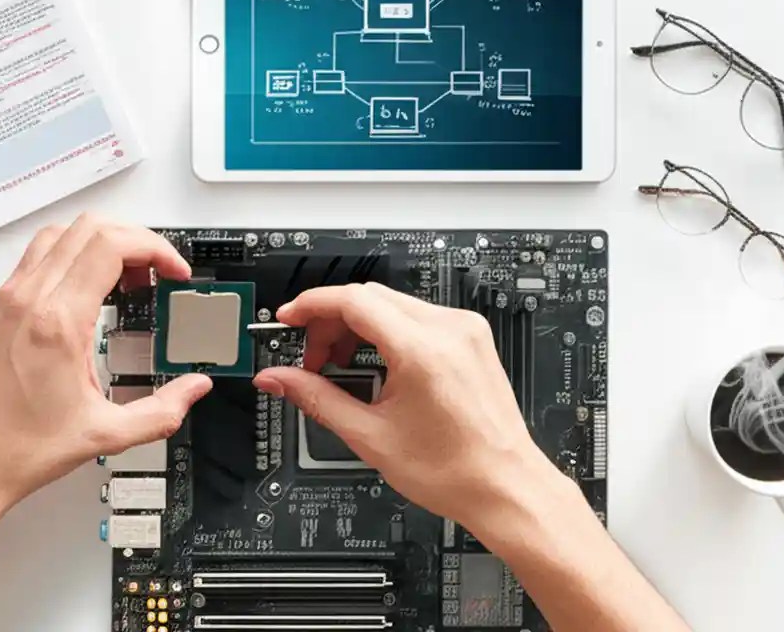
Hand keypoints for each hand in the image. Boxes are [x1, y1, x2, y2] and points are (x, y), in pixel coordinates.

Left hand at [0, 217, 211, 516]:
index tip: (172, 271)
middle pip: (89, 228)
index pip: (110, 245)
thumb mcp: (106, 434)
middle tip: (157, 272)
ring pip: (62, 233)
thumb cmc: (19, 448)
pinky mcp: (0, 306)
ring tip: (127, 277)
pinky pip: (41, 254)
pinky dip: (74, 255)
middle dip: (136, 240)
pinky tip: (91, 291)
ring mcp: (10, 298)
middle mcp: (28, 299)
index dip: (154, 248)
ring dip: (102, 242)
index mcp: (56, 322)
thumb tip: (193, 389)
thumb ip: (161, 411)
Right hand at [252, 283, 560, 527]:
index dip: (311, 306)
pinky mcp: (471, 339)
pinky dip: (386, 331)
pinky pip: (417, 317)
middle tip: (310, 357)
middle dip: (330, 321)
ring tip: (339, 364)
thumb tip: (279, 379)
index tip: (289, 319)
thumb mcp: (370, 436)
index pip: (353, 301)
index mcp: (423, 350)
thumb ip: (317, 399)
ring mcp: (465, 331)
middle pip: (370, 297)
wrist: (504, 487)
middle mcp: (449, 330)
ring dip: (357, 325)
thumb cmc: (454, 471)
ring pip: (392, 304)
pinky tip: (374, 361)